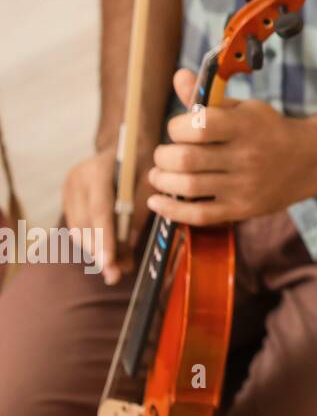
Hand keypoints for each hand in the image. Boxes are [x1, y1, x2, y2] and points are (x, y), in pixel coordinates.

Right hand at [62, 144, 153, 285]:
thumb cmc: (143, 162)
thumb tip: (129, 245)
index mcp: (99, 171)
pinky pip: (77, 224)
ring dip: (95, 249)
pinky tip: (105, 252)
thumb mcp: (149, 182)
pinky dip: (91, 240)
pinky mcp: (67, 195)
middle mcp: (78, 179)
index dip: (104, 238)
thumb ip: (140, 210)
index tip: (109, 262)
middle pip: (85, 223)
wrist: (126, 141)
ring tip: (114, 268)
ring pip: (78, 228)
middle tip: (115, 275)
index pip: (100, 210)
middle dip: (100, 251)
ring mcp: (68, 187)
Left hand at [145, 69, 311, 224]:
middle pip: (185, 159)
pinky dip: (172, 210)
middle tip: (164, 154)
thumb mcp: (245, 108)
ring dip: (162, 180)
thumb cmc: (269, 130)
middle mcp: (247, 156)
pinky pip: (199, 215)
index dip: (176, 127)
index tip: (177, 129)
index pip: (197, 126)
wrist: (311, 160)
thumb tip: (178, 75)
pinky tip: (157, 201)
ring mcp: (245, 186)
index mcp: (246, 125)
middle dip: (163, 156)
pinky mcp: (243, 209)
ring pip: (188, 187)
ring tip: (159, 175)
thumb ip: (208, 97)